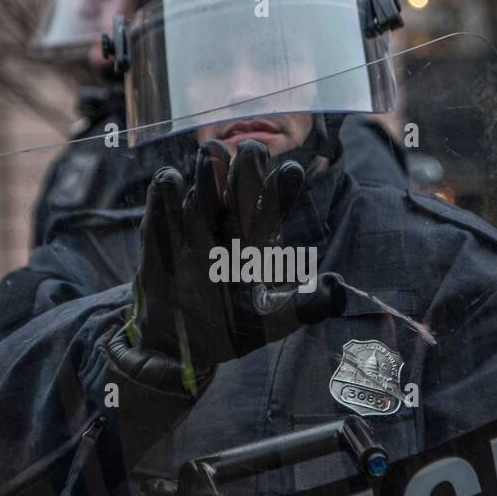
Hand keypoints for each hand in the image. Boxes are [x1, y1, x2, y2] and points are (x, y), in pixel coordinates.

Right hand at [128, 139, 344, 379]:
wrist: (181, 343)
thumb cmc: (232, 326)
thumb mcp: (272, 319)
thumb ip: (306, 305)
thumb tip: (337, 288)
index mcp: (257, 239)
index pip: (273, 206)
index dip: (282, 187)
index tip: (291, 172)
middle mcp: (227, 226)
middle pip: (238, 189)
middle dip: (246, 169)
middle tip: (252, 152)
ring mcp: (192, 228)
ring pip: (202, 193)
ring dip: (208, 175)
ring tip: (213, 154)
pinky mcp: (159, 237)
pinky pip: (159, 211)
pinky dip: (163, 195)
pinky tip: (169, 180)